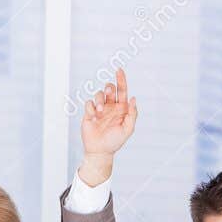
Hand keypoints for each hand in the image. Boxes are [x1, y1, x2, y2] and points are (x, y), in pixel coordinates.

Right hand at [78, 67, 137, 184]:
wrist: (100, 151)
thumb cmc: (115, 141)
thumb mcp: (128, 129)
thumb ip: (132, 114)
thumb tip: (133, 98)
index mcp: (121, 108)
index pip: (122, 90)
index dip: (121, 79)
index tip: (119, 70)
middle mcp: (110, 106)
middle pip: (109, 89)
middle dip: (109, 88)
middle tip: (109, 93)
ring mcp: (99, 109)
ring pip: (98, 94)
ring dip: (100, 100)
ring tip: (100, 112)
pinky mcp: (89, 113)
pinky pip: (88, 103)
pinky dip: (91, 107)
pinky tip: (93, 116)